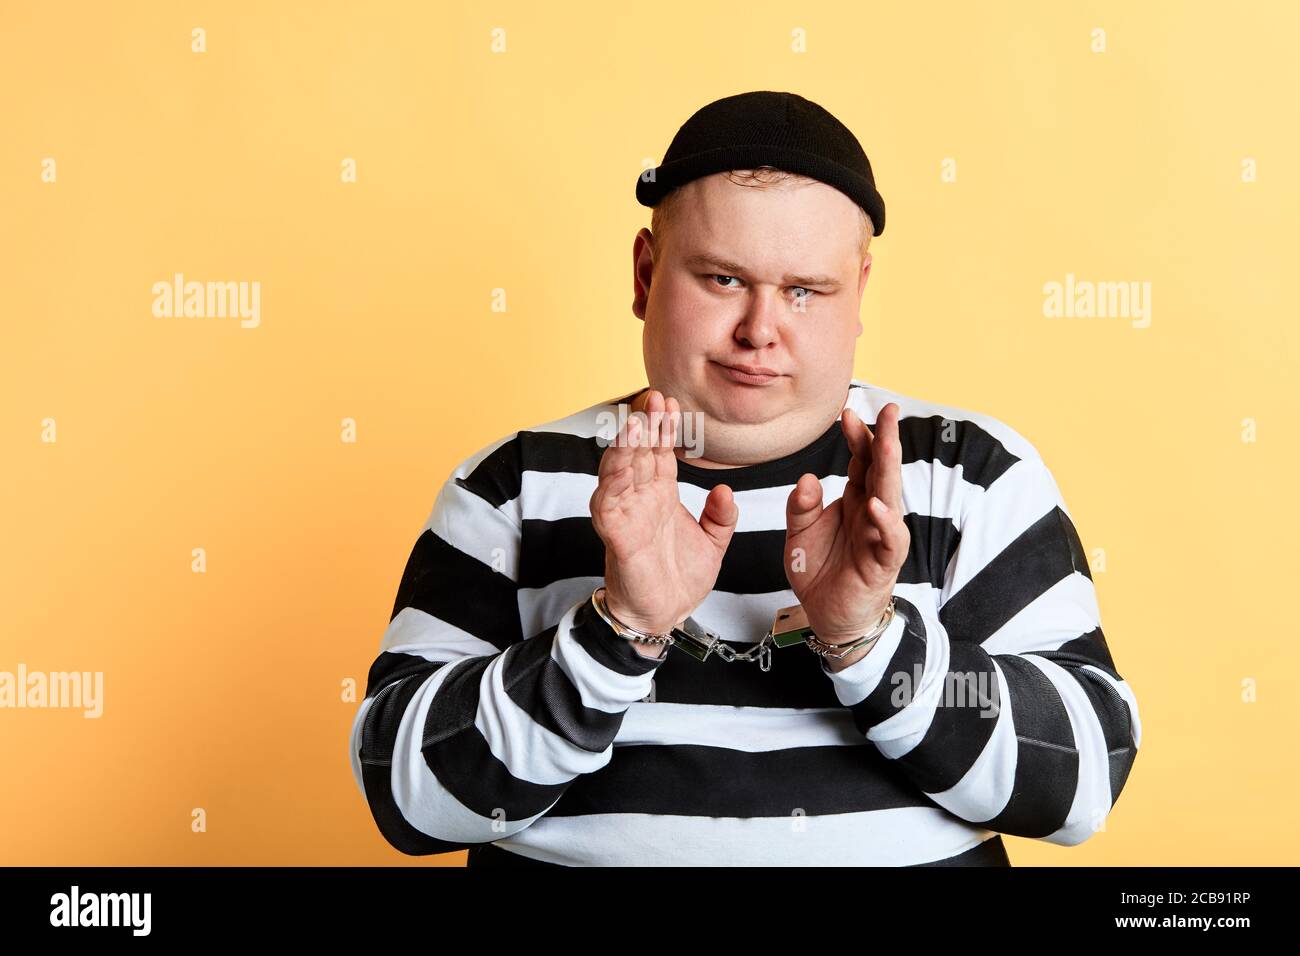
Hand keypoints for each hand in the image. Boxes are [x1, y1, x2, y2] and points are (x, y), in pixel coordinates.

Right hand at [590, 389, 738, 639]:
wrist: (662, 616)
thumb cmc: (678, 579)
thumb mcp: (713, 543)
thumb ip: (722, 517)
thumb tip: (724, 490)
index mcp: (661, 495)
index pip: (660, 452)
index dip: (665, 428)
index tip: (671, 402)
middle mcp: (640, 499)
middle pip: (639, 453)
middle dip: (646, 425)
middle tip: (655, 398)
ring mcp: (625, 515)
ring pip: (619, 472)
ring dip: (625, 446)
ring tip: (635, 423)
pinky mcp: (615, 535)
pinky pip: (609, 504)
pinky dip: (612, 482)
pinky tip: (619, 463)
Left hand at [783, 402, 908, 648]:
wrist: (827, 615)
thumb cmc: (820, 571)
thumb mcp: (799, 534)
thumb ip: (800, 506)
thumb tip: (807, 478)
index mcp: (854, 500)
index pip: (861, 462)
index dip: (857, 437)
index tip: (847, 412)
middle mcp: (872, 513)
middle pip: (882, 471)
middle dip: (886, 440)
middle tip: (890, 411)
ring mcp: (881, 536)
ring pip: (891, 497)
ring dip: (890, 470)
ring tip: (887, 443)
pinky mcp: (882, 563)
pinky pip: (889, 539)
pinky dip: (884, 521)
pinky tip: (875, 504)